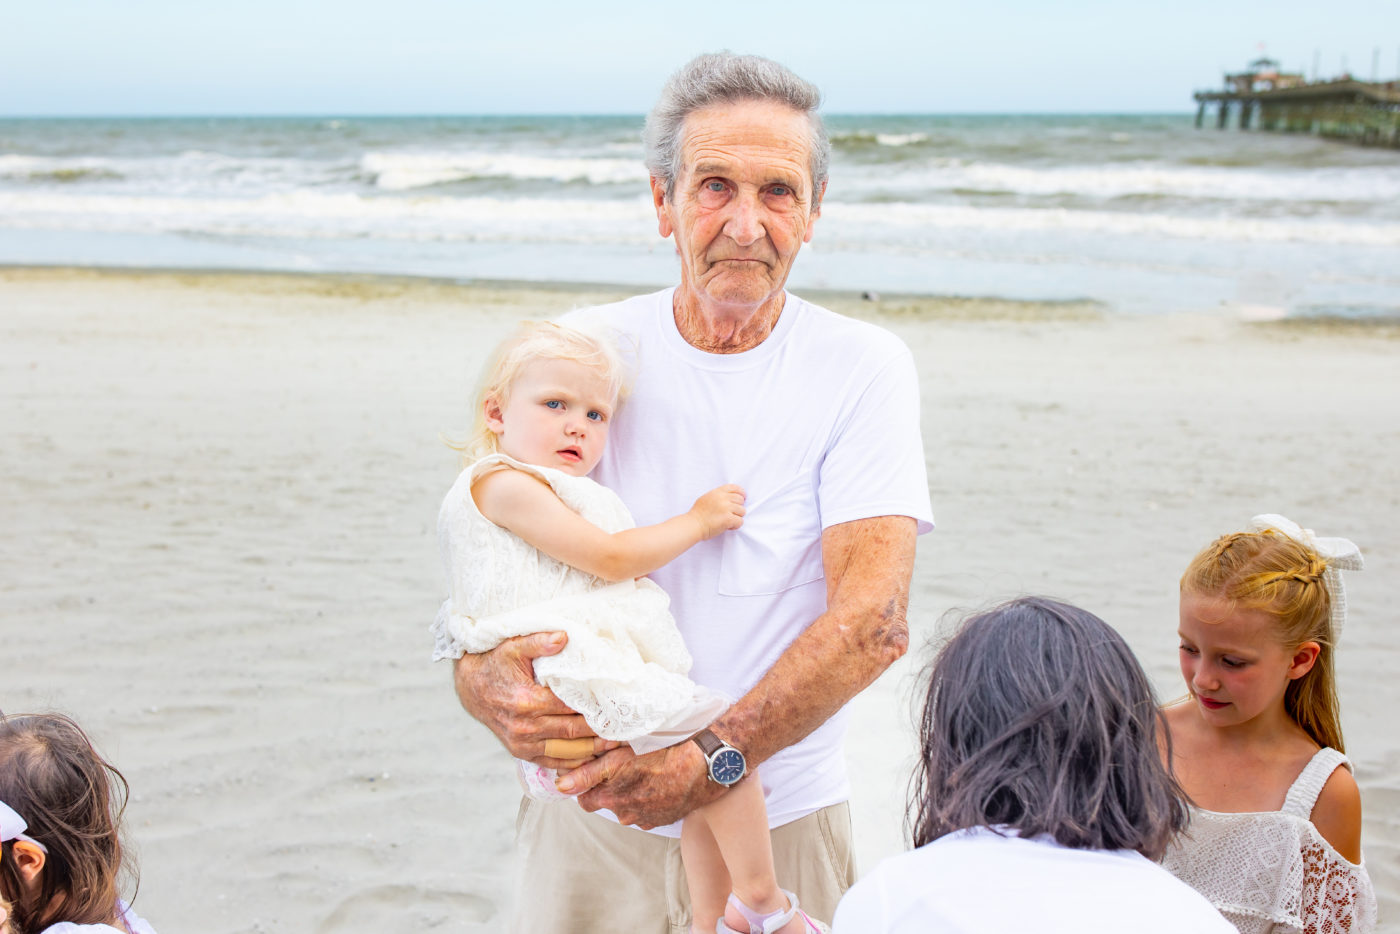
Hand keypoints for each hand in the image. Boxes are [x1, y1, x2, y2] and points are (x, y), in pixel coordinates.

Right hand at [452, 631, 618, 769]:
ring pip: (565, 753)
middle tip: (626, 731)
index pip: (571, 708)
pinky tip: (592, 761)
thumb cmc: (496, 664)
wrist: (471, 687)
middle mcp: (525, 726)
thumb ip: (539, 642)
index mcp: (527, 701)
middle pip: (572, 733)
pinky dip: (573, 764)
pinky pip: (551, 762)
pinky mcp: (519, 752)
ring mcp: (522, 743)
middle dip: (600, 733)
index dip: (595, 709)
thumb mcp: (514, 647)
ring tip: (616, 747)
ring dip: (591, 753)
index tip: (617, 708)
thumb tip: (563, 637)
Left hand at [559, 741, 723, 828]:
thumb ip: (587, 773)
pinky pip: (644, 811)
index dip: (586, 783)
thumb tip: (561, 786)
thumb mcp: (620, 757)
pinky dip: (646, 800)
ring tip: (642, 772)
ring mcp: (643, 819)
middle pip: (605, 802)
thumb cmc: (661, 755)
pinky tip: (655, 783)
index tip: (595, 768)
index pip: (582, 798)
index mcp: (609, 798)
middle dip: (608, 788)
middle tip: (620, 767)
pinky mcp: (659, 820)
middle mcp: (624, 813)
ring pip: (626, 807)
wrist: (700, 768)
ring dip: (628, 794)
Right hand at [689, 484, 745, 539]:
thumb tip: (730, 497)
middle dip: (738, 508)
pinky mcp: (728, 518)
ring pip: (742, 511)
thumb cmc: (698, 514)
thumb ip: (718, 496)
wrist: (693, 525)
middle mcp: (723, 498)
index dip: (741, 493)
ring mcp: (726, 508)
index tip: (742, 498)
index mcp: (717, 492)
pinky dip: (735, 525)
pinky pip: (740, 521)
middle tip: (731, 514)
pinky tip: (728, 526)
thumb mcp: (706, 498)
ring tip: (728, 521)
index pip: (734, 488)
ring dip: (737, 517)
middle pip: (740, 500)